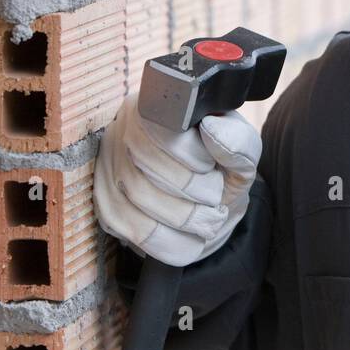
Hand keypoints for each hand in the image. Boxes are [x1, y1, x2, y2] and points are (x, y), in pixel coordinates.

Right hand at [93, 92, 262, 266]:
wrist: (210, 207)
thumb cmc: (222, 172)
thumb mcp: (241, 155)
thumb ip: (237, 141)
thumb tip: (211, 129)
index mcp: (157, 108)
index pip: (163, 129)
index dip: (194, 158)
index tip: (214, 169)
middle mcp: (123, 132)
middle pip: (147, 163)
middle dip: (194, 191)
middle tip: (217, 201)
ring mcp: (110, 171)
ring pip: (139, 198)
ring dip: (185, 218)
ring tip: (209, 219)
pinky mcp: (107, 206)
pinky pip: (134, 230)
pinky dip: (172, 241)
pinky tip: (191, 237)